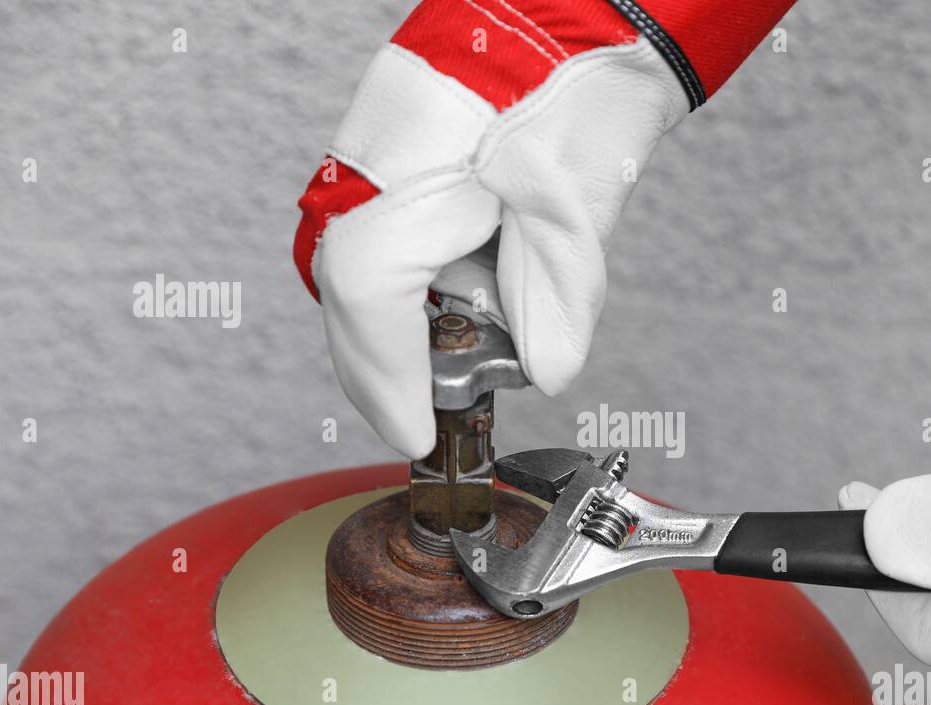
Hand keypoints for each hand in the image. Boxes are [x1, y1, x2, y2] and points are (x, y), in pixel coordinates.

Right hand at [294, 3, 689, 458]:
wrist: (583, 12)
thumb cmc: (581, 76)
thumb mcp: (579, 202)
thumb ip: (555, 297)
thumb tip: (546, 369)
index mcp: (405, 167)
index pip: (368, 296)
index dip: (388, 382)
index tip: (417, 436)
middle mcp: (364, 164)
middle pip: (346, 293)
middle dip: (387, 368)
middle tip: (430, 416)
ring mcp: (365, 159)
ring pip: (352, 273)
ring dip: (401, 327)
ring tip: (465, 348)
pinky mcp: (381, 162)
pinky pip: (371, 244)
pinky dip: (408, 289)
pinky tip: (457, 298)